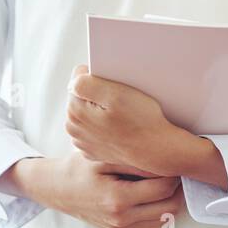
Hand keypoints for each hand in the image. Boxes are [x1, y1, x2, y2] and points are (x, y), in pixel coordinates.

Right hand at [32, 151, 186, 227]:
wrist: (58, 189)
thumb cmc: (78, 169)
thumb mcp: (103, 158)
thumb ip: (135, 161)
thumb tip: (164, 162)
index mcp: (118, 199)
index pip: (163, 188)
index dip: (174, 173)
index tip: (172, 161)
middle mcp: (121, 219)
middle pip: (170, 207)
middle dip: (177, 189)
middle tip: (174, 171)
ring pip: (164, 219)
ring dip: (170, 201)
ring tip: (165, 181)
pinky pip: (152, 226)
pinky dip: (160, 211)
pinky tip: (153, 194)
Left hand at [64, 64, 184, 176]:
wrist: (155, 149)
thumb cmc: (140, 121)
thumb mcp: (116, 94)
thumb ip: (86, 83)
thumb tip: (74, 80)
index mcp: (74, 110)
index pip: (78, 78)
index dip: (98, 77)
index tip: (114, 88)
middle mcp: (72, 127)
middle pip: (80, 96)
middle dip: (97, 95)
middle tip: (120, 102)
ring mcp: (81, 140)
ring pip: (86, 112)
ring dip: (99, 110)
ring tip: (119, 116)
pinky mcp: (90, 149)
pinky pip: (92, 128)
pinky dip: (102, 126)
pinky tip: (117, 128)